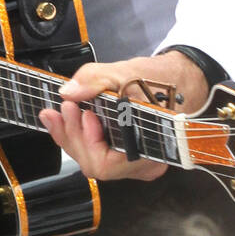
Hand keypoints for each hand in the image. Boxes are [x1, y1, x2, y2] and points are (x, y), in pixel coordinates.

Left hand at [39, 51, 209, 181]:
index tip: (85, 113)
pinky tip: (65, 119)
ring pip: (91, 160)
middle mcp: (142, 164)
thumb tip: (69, 92)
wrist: (175, 80)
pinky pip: (94, 153)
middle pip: (96, 164)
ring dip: (71, 135)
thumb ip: (95, 79)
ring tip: (59, 112)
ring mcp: (132, 162)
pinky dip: (78, 136)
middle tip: (65, 108)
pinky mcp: (121, 154)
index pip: (109, 163)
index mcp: (151, 150)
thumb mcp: (127, 71)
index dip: (91, 140)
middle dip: (75, 135)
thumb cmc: (159, 79)